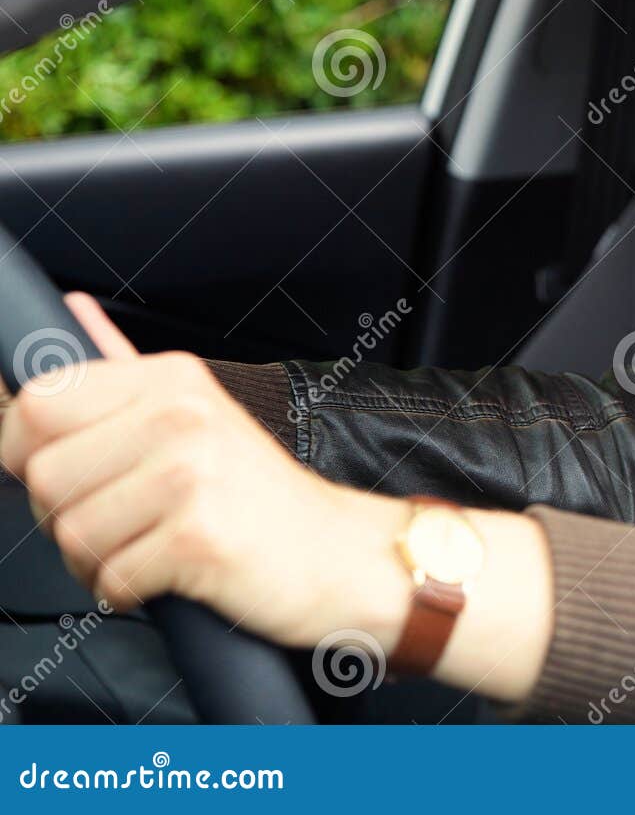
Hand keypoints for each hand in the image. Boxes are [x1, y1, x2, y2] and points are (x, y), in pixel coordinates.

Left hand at [0, 294, 410, 649]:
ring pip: (71, 533)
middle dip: (65, 515)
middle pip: (43, 473)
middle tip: (120, 520)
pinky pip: (111, 578)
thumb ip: (126, 366)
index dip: (24, 449)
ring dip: (97, 560)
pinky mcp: (197, 537)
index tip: (60, 471)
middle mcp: (182, 416)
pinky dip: (130, 591)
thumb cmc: (260, 496)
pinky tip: (168, 574)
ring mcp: (191, 474)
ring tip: (148, 547)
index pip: (41, 401)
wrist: (337, 554)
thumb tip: (72, 310)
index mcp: (173, 379)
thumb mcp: (199, 411)